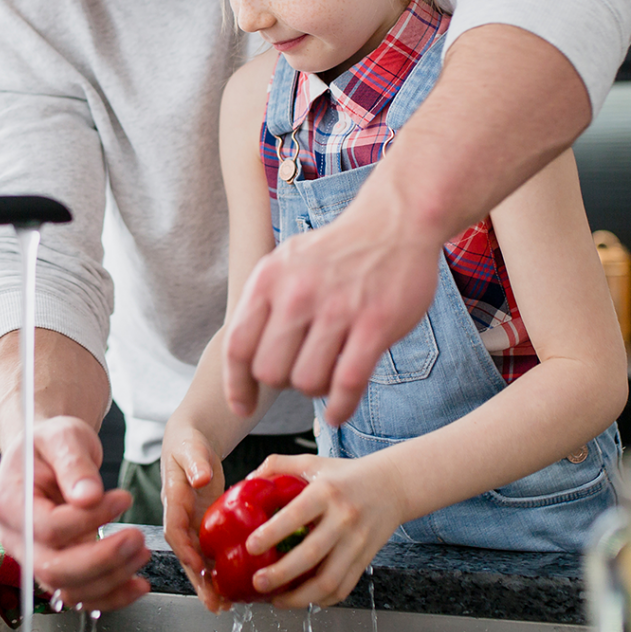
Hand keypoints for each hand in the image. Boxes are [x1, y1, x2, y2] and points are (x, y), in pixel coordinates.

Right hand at [0, 415, 150, 611]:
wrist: (47, 452)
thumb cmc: (50, 442)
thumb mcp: (63, 436)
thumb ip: (74, 464)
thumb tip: (89, 497)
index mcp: (11, 502)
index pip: (48, 527)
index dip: (88, 519)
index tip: (123, 499)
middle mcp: (18, 537)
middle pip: (53, 569)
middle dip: (101, 560)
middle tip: (136, 539)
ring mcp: (34, 556)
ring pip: (68, 588)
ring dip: (110, 580)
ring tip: (141, 555)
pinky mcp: (55, 566)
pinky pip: (79, 592)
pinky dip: (109, 595)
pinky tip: (136, 584)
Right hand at [160, 425, 227, 610]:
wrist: (190, 443)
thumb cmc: (188, 443)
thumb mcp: (191, 448)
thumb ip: (196, 462)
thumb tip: (201, 478)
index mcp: (173, 499)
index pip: (175, 529)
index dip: (185, 550)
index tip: (199, 566)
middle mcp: (180, 517)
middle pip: (186, 554)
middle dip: (198, 580)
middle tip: (213, 602)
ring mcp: (193, 524)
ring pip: (198, 559)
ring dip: (209, 582)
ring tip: (224, 606)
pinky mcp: (206, 526)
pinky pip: (210, 552)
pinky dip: (218, 570)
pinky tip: (232, 587)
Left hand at [223, 174, 441, 425]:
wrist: (394, 221)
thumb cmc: (336, 252)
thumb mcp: (286, 263)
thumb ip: (264, 305)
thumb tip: (244, 360)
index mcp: (269, 278)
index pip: (237, 346)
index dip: (236, 385)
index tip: (244, 406)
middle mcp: (298, 293)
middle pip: (269, 371)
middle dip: (283, 382)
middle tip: (301, 371)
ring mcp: (338, 308)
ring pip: (307, 382)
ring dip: (315, 390)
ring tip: (327, 374)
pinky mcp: (375, 324)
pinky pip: (347, 384)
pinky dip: (340, 408)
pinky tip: (339, 410)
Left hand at [242, 452, 404, 607]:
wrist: (392, 485)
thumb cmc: (347, 474)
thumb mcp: (313, 462)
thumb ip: (279, 466)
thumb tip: (247, 480)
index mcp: (327, 491)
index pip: (297, 514)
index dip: (272, 532)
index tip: (251, 546)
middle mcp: (343, 518)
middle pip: (311, 554)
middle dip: (280, 574)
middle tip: (257, 582)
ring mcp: (356, 542)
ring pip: (328, 580)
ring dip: (299, 597)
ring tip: (276, 600)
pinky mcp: (365, 560)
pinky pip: (343, 588)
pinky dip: (321, 600)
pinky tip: (302, 598)